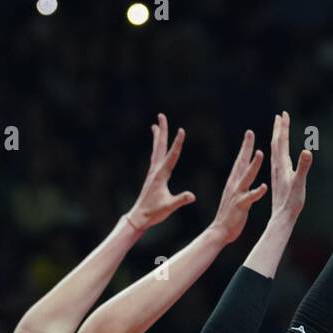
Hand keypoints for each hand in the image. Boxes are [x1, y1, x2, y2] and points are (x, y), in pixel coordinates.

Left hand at [127, 114, 194, 229]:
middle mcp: (155, 170)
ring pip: (156, 150)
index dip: (178, 143)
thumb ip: (181, 200)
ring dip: (157, 136)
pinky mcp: (152, 176)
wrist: (139, 217)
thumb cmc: (154, 213)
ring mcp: (152, 172)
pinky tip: (157, 146)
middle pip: (160, 146)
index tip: (182, 130)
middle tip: (162, 115)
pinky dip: (156, 148)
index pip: (172, 155)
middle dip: (162, 131)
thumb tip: (192, 196)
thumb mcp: (169, 207)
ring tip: (157, 124)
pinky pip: (154, 157)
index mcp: (161, 175)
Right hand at [208, 129, 267, 244]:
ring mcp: (237, 194)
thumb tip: (242, 175)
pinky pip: (250, 197)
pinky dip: (256, 192)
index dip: (245, 147)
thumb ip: (239, 185)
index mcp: (233, 182)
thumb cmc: (229, 215)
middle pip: (241, 163)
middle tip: (250, 133)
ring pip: (246, 177)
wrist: (219, 231)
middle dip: (246, 148)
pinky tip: (264, 186)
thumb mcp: (233, 195)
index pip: (240, 161)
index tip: (249, 134)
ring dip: (253, 165)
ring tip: (260, 153)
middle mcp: (234, 185)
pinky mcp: (240, 205)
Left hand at [269, 111, 312, 221]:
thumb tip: (308, 151)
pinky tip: (279, 155)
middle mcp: (277, 166)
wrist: (281, 217)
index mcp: (282, 164)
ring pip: (275, 151)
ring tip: (279, 130)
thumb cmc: (292, 202)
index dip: (283, 127)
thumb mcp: (300, 183)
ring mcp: (277, 173)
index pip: (281, 141)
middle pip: (276, 143)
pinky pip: (276, 160)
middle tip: (280, 116)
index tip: (284, 113)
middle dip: (279, 129)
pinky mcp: (278, 179)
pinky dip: (278, 152)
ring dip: (277, 138)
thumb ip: (303, 167)